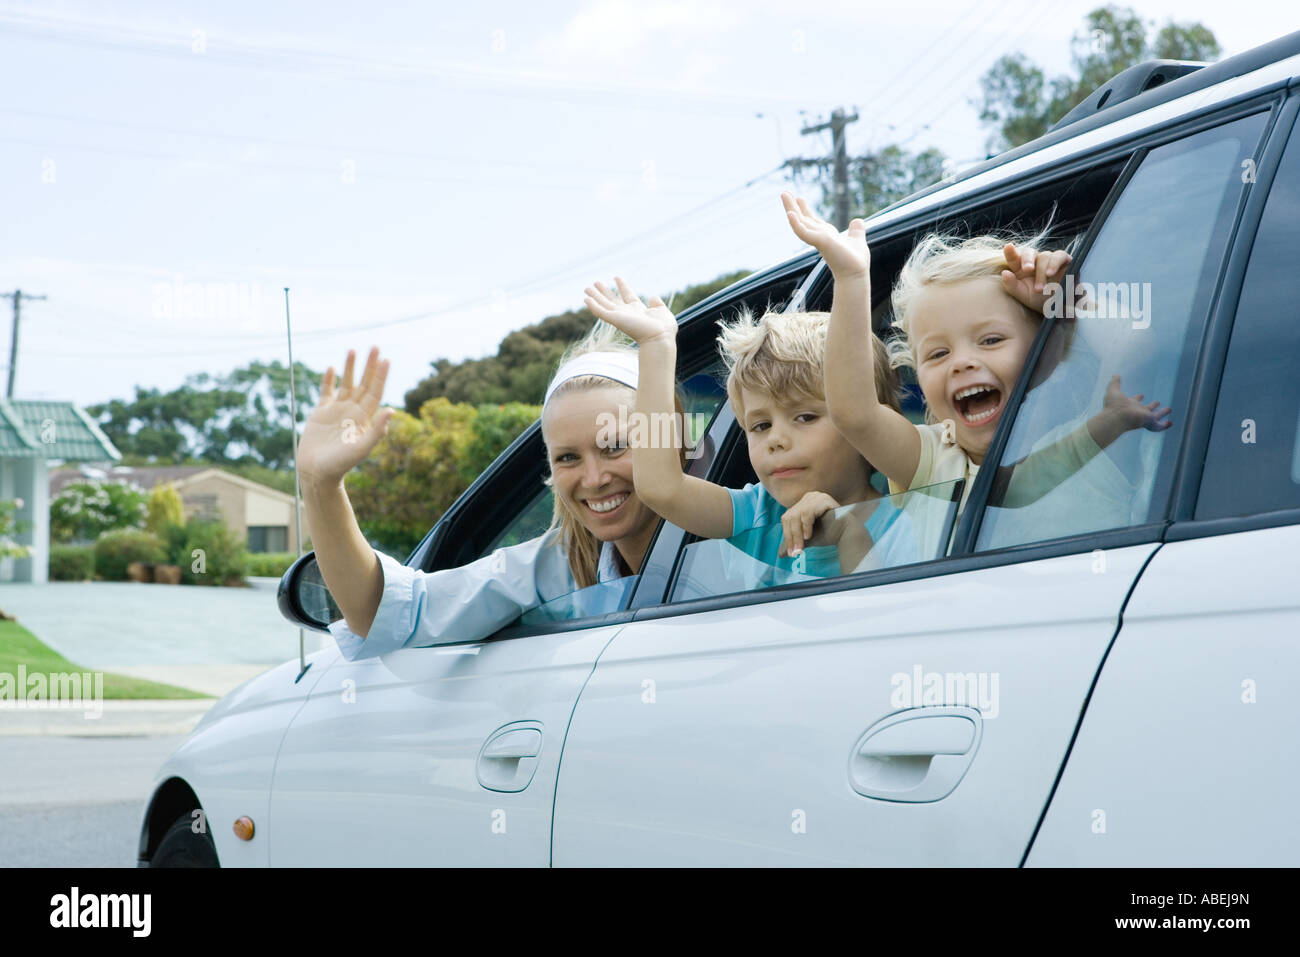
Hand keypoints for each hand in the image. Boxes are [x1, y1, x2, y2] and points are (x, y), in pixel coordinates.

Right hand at [297, 346, 396, 486]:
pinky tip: (332, 368)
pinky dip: (328, 380)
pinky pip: (326, 392)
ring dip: (350, 368)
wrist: (317, 473)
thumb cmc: (341, 464)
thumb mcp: (361, 448)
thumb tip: (392, 410)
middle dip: (369, 366)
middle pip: (363, 384)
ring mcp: (337, 411)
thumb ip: (377, 430)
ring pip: (346, 384)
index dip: (380, 376)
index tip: (386, 359)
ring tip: (354, 350)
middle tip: (375, 347)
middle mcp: (353, 412)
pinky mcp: (320, 413)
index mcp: (364, 419)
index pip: (375, 392)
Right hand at [583, 277, 676, 345]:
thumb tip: (653, 297)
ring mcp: (620, 316)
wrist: (659, 337)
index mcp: (638, 310)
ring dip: (595, 296)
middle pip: (612, 300)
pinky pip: (601, 312)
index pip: (628, 295)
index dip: (622, 286)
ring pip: (603, 305)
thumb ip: (657, 304)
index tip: (617, 277)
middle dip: (604, 291)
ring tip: (586, 288)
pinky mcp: (615, 320)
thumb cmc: (663, 328)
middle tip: (596, 282)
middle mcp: (627, 313)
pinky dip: (593, 306)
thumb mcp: (662, 311)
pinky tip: (586, 299)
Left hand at [779, 491, 839, 557]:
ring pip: (797, 515)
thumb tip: (780, 554)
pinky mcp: (823, 499)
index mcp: (804, 502)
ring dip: (797, 535)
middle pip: (790, 516)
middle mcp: (809, 497)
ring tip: (801, 548)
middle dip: (791, 537)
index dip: (787, 535)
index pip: (788, 518)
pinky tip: (809, 536)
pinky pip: (807, 513)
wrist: (847, 535)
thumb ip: (794, 541)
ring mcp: (816, 496)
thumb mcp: (807, 538)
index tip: (790, 553)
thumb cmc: (829, 535)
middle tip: (795, 553)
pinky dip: (806, 526)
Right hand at [782, 192, 869, 279]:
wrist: (856, 273)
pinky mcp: (820, 242)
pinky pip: (804, 232)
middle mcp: (820, 236)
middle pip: (803, 219)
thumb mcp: (857, 239)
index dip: (805, 210)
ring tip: (784, 195)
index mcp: (826, 235)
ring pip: (800, 222)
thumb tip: (857, 221)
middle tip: (784, 193)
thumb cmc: (855, 262)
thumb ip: (856, 231)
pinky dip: (796, 224)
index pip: (812, 220)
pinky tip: (790, 214)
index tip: (799, 198)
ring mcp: (818, 239)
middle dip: (793, 206)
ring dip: (791, 209)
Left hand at [1001, 244, 1071, 314]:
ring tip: (1040, 288)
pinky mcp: (1063, 260)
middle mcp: (1034, 260)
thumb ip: (1011, 285)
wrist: (1057, 306)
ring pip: (1044, 256)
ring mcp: (1048, 259)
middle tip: (1028, 269)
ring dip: (1042, 272)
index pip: (1014, 257)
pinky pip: (1060, 255)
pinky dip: (1055, 263)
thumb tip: (1004, 273)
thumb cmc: (1036, 299)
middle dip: (1028, 259)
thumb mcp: (1022, 295)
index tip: (1008, 247)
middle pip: (1029, 252)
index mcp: (1020, 267)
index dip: (1011, 251)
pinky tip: (1050, 273)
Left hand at [1103, 375, 1172, 431]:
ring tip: (1169, 409)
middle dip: (1152, 405)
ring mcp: (1143, 417)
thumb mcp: (1113, 390)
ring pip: (1155, 416)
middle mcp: (1137, 411)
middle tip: (1157, 402)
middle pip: (1146, 408)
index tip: (1141, 395)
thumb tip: (1115, 375)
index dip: (1137, 398)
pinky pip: (1158, 426)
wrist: (1115, 417)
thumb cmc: (1112, 405)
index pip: (1134, 401)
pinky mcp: (1149, 422)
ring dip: (1162, 413)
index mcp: (1129, 404)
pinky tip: (1170, 423)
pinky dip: (1164, 425)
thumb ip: (1115, 382)